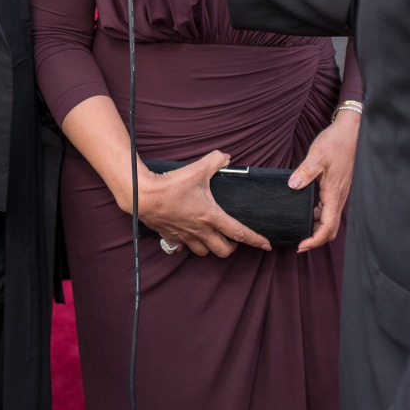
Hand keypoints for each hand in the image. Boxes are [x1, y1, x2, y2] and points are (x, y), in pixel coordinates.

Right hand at [137, 150, 269, 257]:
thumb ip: (215, 161)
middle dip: (231, 247)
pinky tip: (187, 237)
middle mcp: (200, 231)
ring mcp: (185, 236)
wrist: (143, 195)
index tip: (266, 245)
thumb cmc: (171, 184)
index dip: (255, 240)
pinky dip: (187, 246)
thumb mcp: (197, 169)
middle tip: (232, 237)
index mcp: (211, 216)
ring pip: (204, 252)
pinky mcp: (170, 237)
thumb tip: (226, 157)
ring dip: (210, 247)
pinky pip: (182, 248)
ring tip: (212, 237)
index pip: (240, 233)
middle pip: (223, 251)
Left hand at [290, 112, 359, 251]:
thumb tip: (292, 186)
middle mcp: (339, 197)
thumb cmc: (336, 142)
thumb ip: (305, 172)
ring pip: (330, 220)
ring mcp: (339, 193)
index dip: (315, 240)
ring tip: (299, 228)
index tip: (301, 246)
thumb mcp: (317, 156)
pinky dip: (318, 216)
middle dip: (316, 239)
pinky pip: (329, 209)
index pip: (327, 227)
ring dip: (317, 228)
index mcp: (334, 193)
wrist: (351, 131)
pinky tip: (306, 211)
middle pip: (330, 229)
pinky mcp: (337, 188)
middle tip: (299, 243)